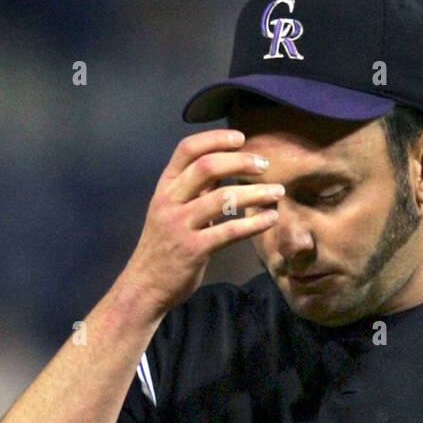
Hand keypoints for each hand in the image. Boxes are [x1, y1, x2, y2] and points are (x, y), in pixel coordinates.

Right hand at [118, 129, 283, 317]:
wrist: (146, 284)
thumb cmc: (164, 246)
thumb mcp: (172, 210)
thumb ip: (194, 189)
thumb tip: (224, 167)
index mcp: (165, 187)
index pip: (187, 149)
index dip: (215, 138)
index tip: (240, 138)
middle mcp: (170, 201)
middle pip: (207, 167)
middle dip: (240, 162)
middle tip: (264, 165)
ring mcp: (181, 225)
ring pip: (222, 199)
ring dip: (255, 193)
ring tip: (277, 193)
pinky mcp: (194, 250)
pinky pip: (230, 232)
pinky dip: (254, 223)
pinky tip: (270, 219)